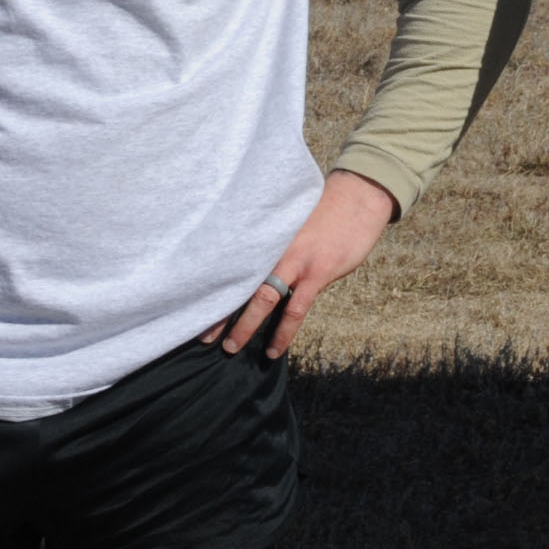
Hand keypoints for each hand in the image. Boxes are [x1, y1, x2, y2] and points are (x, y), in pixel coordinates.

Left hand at [207, 171, 396, 359]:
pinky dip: (283, 332)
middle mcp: (273, 248)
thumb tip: (256, 264)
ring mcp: (295, 261)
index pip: (231, 263)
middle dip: (217, 311)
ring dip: (245, 325)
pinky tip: (274, 350)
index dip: (212, 285)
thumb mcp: (289, 222)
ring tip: (230, 347)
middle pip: (238, 282)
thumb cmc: (323, 211)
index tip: (192, 303)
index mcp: (264, 236)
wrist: (356, 198)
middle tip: (201, 336)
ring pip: (263, 298)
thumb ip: (272, 243)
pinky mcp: (317, 273)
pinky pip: (295, 310)